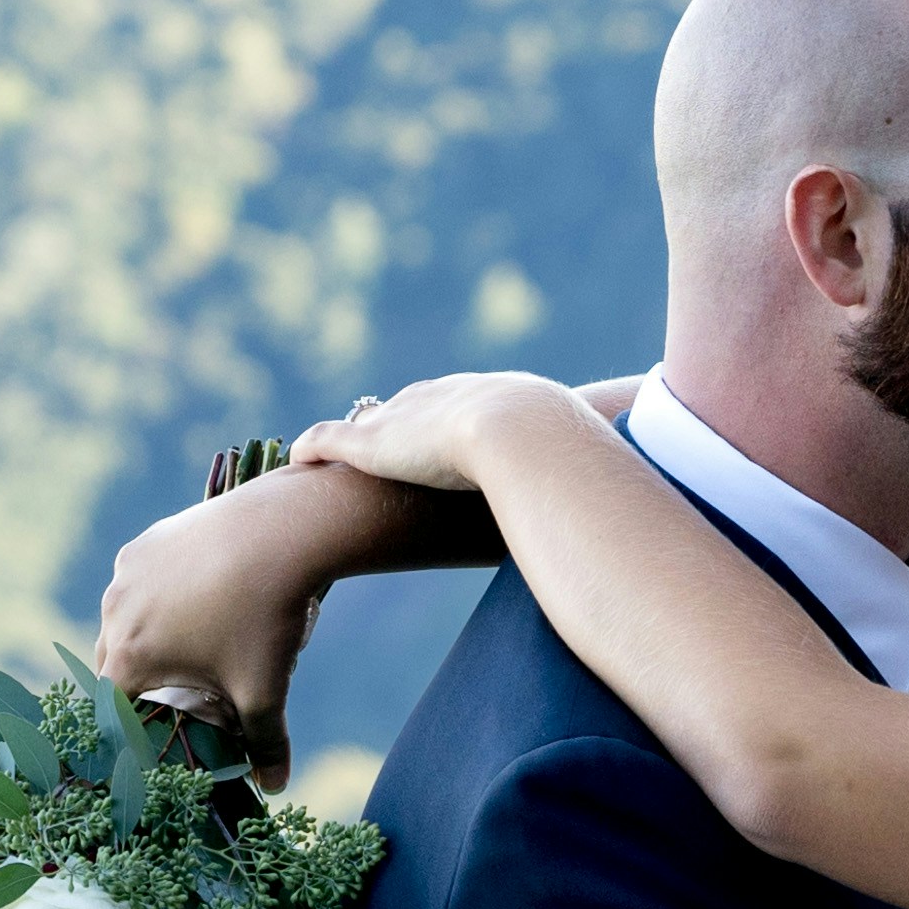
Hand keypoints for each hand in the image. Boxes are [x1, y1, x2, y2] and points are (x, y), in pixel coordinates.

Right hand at [96, 476, 347, 786]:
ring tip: (183, 646)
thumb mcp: (266, 690)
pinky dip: (154, 598)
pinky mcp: (145, 544)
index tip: (142, 738)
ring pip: (122, 619)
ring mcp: (126, 573)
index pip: (109, 709)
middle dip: (134, 686)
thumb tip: (276, 786)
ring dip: (141, 638)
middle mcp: (115, 613)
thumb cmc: (265, 618)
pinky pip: (138, 582)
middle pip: (111, 663)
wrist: (280, 533)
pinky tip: (193, 601)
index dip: (123, 729)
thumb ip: (265, 744)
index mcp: (130, 658)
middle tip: (167, 698)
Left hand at [289, 372, 572, 494]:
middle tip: (382, 440)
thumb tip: (612, 510)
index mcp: (486, 397)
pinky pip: (330, 442)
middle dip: (393, 422)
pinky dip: (313, 451)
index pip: (455, 404)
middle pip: (405, 407)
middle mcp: (439, 399)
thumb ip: (582, 481)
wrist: (524, 432)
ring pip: (364, 424)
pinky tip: (296, 460)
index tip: (436, 435)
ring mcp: (402, 420)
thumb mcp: (577, 462)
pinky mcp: (372, 444)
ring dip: (349, 439)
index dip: (442, 420)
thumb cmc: (560, 451)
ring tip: (333, 456)